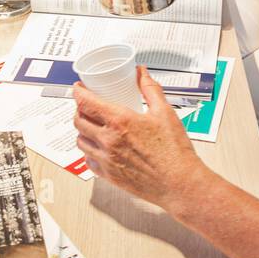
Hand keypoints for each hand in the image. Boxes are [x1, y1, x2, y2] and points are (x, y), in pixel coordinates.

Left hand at [72, 66, 206, 209]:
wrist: (180, 184)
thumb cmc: (175, 152)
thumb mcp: (165, 112)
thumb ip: (150, 89)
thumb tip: (141, 73)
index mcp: (120, 122)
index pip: (86, 103)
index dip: (78, 92)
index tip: (79, 88)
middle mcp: (108, 141)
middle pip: (78, 120)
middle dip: (79, 109)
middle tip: (85, 105)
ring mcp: (107, 160)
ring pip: (80, 141)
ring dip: (82, 130)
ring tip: (91, 125)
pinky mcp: (109, 176)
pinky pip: (88, 161)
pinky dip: (88, 151)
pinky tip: (97, 148)